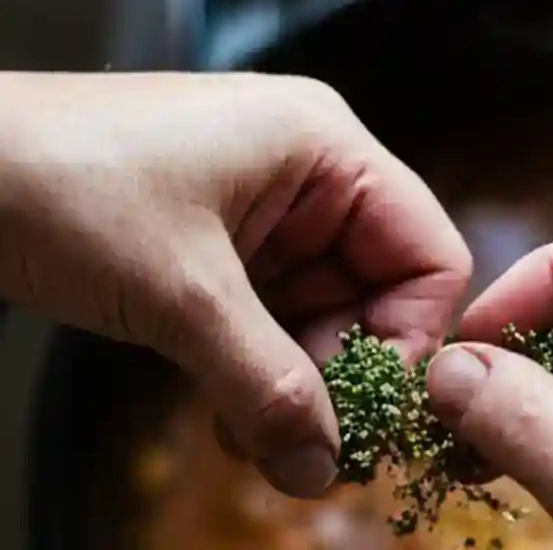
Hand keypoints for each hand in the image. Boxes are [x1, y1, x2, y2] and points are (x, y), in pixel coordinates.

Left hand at [0, 71, 470, 498]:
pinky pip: (273, 316)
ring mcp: (266, 210)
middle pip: (378, 291)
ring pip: (324, 313)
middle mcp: (311, 174)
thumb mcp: (180, 293)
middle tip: (304, 439)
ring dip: (297, 381)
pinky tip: (233, 412)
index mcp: (326, 148)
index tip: (367, 409)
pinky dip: (260, 368)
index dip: (410, 337)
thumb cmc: (61, 185)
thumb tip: (321, 469)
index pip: (426, 252)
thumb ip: (264, 384)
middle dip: (342, 371)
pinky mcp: (223, 244)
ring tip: (254, 435)